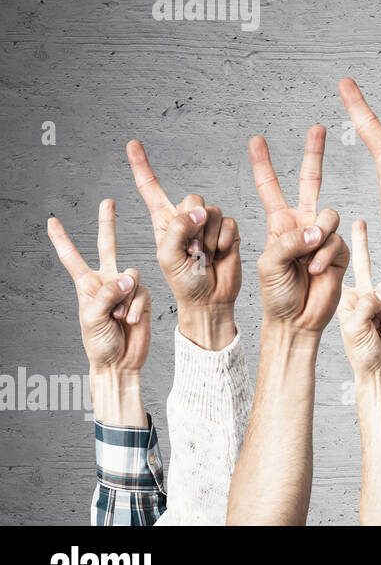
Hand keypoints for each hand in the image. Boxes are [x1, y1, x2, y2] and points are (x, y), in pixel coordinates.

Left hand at [48, 200, 150, 425]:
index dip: (62, 240)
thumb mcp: (93, 319)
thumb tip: (128, 276)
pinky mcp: (142, 297)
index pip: (72, 258)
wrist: (120, 362)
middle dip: (107, 224)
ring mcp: (125, 289)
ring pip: (132, 274)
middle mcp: (106, 282)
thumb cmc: (99, 344)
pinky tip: (132, 320)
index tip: (52, 221)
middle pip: (107, 246)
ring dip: (127, 296)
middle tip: (108, 202)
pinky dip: (138, 307)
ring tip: (121, 316)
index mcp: (87, 285)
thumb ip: (108, 294)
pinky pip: (143, 293)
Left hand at [126, 140, 240, 349]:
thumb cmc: (183, 283)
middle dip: (193, 222)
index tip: (133, 145)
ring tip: (204, 256)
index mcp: (164, 222)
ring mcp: (208, 225)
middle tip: (192, 249)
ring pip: (213, 210)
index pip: (151, 189)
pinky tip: (219, 254)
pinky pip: (230, 223)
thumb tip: (199, 210)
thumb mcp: (167, 257)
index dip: (143, 167)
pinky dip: (224, 240)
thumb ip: (178, 230)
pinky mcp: (228, 232)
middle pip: (192, 198)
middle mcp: (186, 219)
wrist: (210, 300)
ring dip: (209, 237)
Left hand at [250, 126, 349, 334]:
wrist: (299, 319)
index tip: (257, 141)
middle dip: (313, 154)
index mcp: (279, 223)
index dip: (263, 164)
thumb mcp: (268, 264)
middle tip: (318, 128)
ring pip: (328, 214)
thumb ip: (289, 241)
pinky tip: (315, 271)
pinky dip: (325, 256)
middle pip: (311, 181)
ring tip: (306, 260)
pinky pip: (336, 240)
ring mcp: (323, 236)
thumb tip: (317, 230)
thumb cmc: (276, 294)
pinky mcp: (339, 250)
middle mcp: (303, 224)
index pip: (270, 187)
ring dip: (317, 236)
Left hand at [338, 220, 380, 379]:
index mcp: (344, 297)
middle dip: (361, 243)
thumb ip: (363, 307)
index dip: (337, 251)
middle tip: (360, 223)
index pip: (339, 268)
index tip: (341, 233)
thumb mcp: (352, 331)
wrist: (380, 374)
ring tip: (379, 331)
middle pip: (362, 263)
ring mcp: (378, 301)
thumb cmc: (360, 355)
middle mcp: (360, 295)